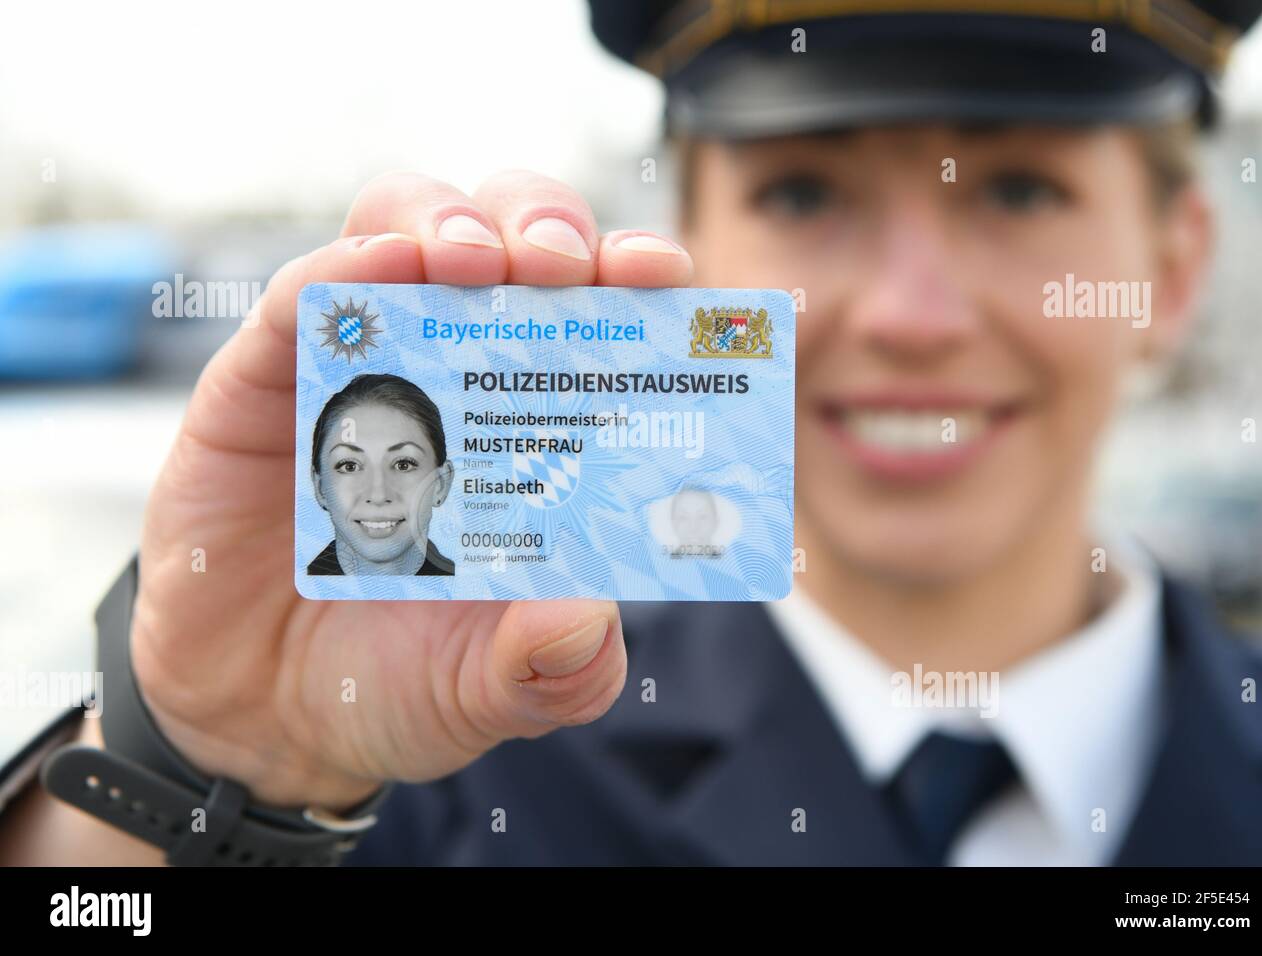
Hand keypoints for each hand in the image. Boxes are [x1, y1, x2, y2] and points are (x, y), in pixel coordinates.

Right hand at [129, 171, 693, 809]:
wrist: (265, 717)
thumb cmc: (401, 679)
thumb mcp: (493, 691)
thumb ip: (553, 669)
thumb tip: (588, 622)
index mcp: (535, 428)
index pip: (598, 319)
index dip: (636, 282)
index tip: (667, 273)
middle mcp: (454, 374)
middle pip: (509, 243)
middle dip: (548, 228)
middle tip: (565, 263)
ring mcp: (360, 367)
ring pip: (404, 231)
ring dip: (448, 224)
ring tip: (472, 259)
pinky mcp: (261, 382)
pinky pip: (295, 301)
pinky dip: (335, 270)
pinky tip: (371, 270)